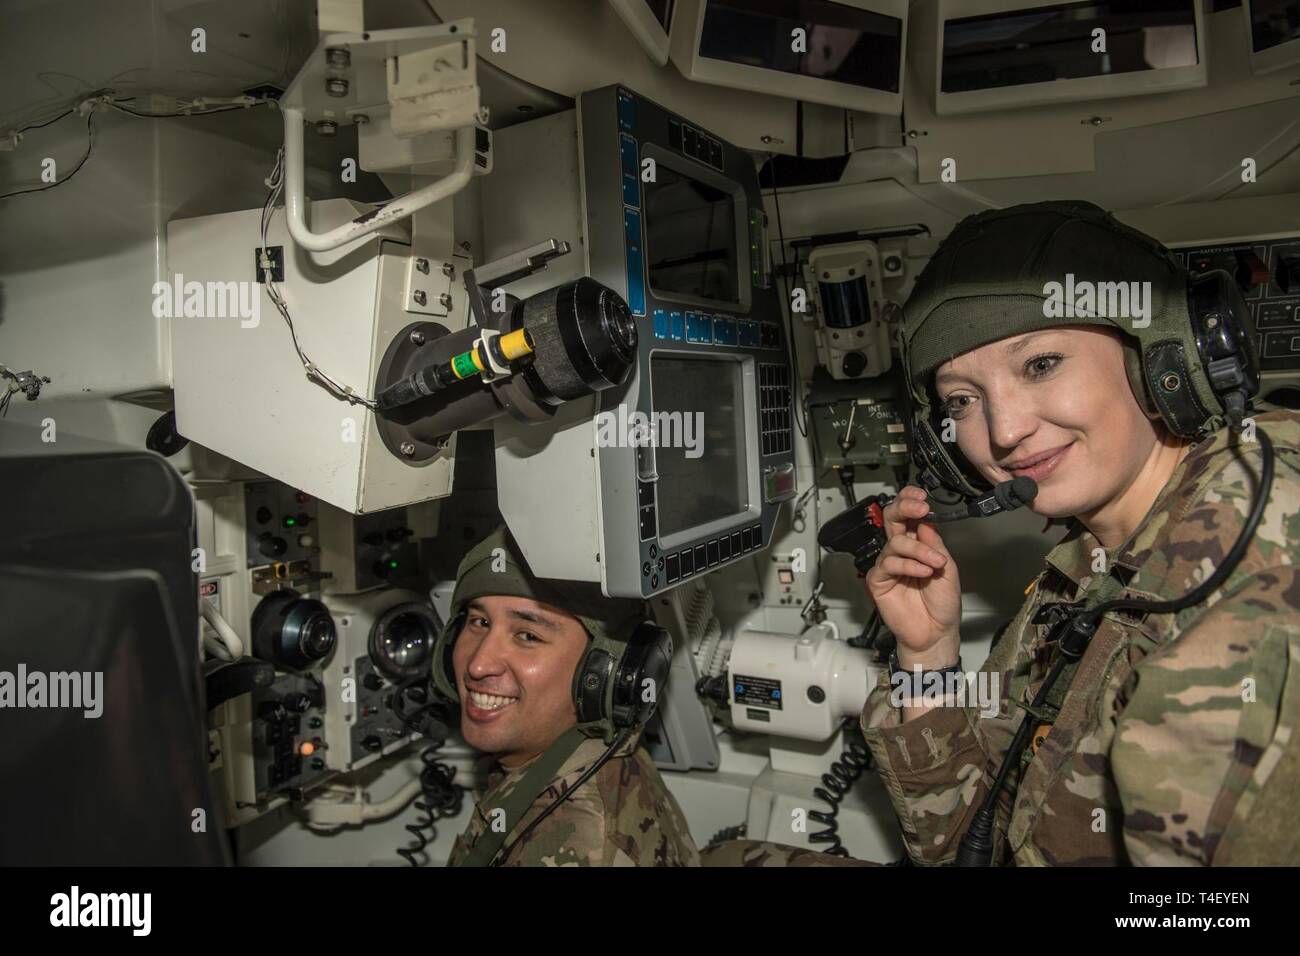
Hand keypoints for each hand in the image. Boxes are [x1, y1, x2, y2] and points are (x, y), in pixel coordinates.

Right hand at [862, 485, 961, 669]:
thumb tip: (925, 521)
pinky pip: (889, 564)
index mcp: (919, 544)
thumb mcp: (948, 569)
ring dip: (919, 550)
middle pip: (893, 519)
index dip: (911, 501)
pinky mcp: (879, 580)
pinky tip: (923, 572)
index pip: (910, 516)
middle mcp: (902, 551)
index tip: (921, 496)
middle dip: (904, 507)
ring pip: (896, 542)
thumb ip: (935, 545)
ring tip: (936, 563)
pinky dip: (908, 565)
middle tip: (919, 507)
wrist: (936, 632)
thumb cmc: (942, 604)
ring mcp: (889, 565)